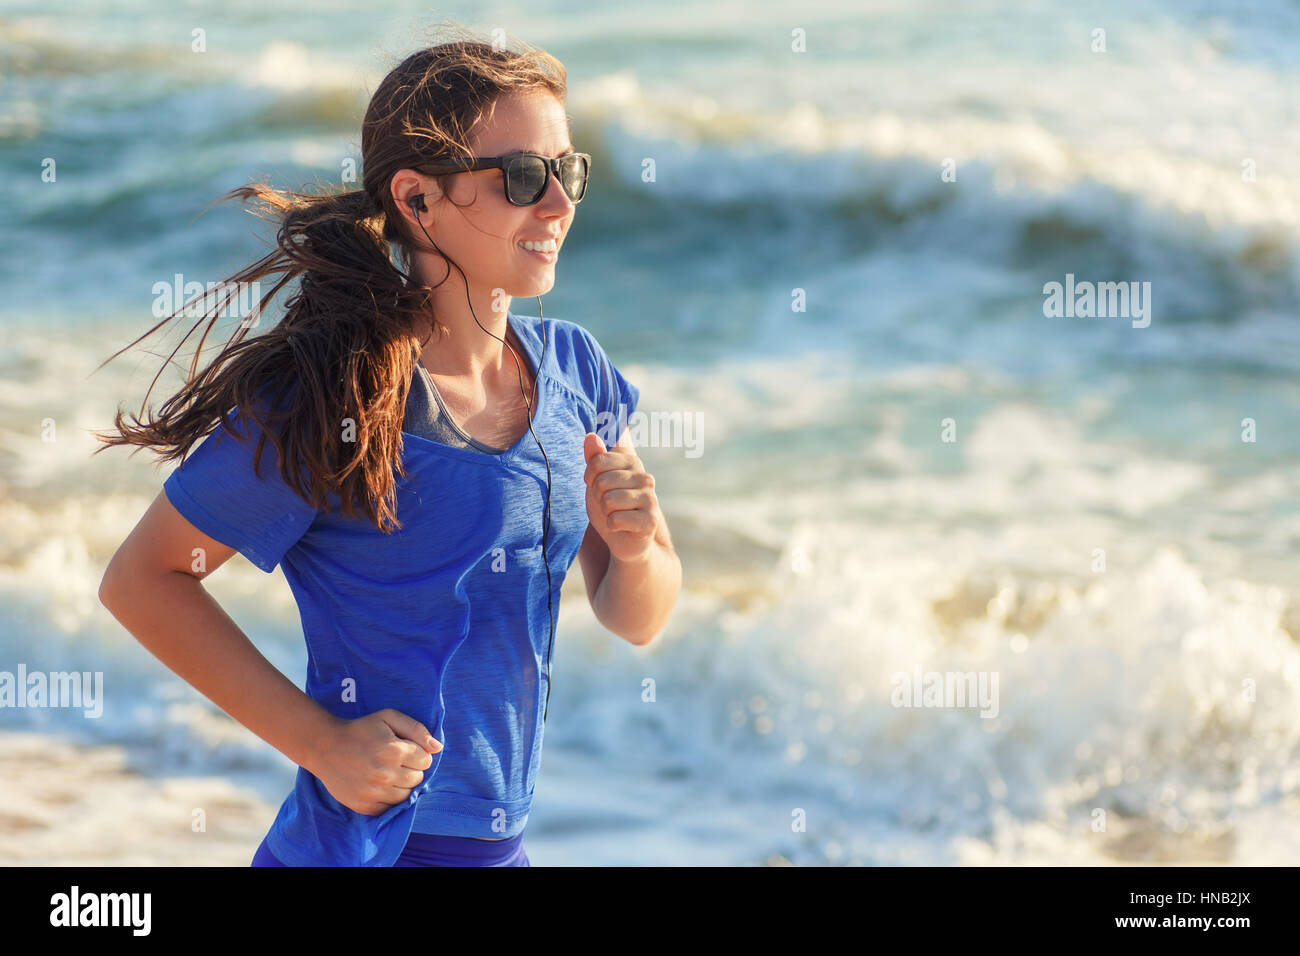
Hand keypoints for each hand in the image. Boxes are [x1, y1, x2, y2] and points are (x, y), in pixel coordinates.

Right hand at [310, 708, 440, 815]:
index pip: (426, 760)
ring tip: (387, 772)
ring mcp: (373, 792)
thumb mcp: (388, 718)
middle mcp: (385, 774)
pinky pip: (390, 807)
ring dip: (401, 784)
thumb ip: (416, 729)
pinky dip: (388, 797)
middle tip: (395, 761)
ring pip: (406, 795)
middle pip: (418, 778)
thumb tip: (438, 747)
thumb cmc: (361, 729)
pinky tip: (378, 784)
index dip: (418, 753)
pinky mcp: (364, 806)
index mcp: (394, 751)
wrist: (325, 747)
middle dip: (411, 769)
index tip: (404, 749)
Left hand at [583, 429, 660, 563]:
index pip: (598, 461)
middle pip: (602, 482)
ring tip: (614, 515)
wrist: (624, 541)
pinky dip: (611, 526)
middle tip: (607, 506)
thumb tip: (591, 436)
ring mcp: (650, 499)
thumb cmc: (610, 508)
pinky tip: (620, 527)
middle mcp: (645, 478)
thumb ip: (594, 459)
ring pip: (609, 501)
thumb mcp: (597, 481)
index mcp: (633, 464)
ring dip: (605, 513)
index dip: (590, 477)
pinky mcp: (650, 520)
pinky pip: (616, 519)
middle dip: (598, 498)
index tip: (595, 486)